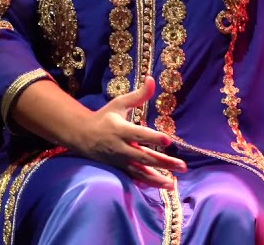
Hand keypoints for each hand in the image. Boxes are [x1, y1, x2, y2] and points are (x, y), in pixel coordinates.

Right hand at [69, 76, 187, 188]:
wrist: (81, 135)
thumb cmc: (104, 117)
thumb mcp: (119, 103)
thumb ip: (138, 95)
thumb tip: (152, 79)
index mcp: (120, 129)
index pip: (139, 134)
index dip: (153, 138)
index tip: (168, 141)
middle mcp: (120, 147)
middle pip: (144, 156)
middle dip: (163, 163)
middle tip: (182, 166)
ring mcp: (119, 161)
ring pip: (139, 172)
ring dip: (157, 178)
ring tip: (173, 184)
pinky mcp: (118, 168)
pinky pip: (133, 177)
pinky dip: (146, 182)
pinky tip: (161, 186)